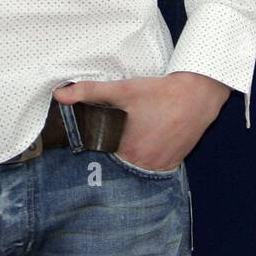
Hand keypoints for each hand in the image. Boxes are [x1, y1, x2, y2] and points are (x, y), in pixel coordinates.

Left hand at [53, 72, 231, 171]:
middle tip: (108, 133)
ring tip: (125, 137)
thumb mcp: (122, 89)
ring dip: (127, 155)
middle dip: (109, 150)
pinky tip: (142, 141)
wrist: (196, 97)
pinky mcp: (172, 164)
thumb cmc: (158, 93)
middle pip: (117, 162)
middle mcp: (143, 165)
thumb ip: (88, 92)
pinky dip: (144, 157)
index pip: (100, 155)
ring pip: (134, 165)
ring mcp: (159, 167)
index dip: (91, 145)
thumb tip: (59, 94)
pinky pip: (151, 166)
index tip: (85, 138)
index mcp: (126, 151)